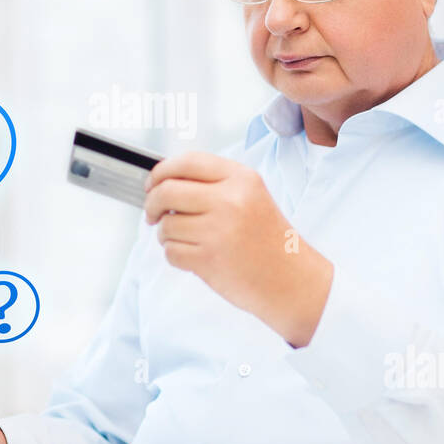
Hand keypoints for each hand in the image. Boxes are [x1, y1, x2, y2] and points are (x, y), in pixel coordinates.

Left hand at [143, 152, 333, 346]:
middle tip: (152, 214)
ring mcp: (218, 230)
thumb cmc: (268, 239)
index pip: (187, 162)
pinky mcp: (209, 259)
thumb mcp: (252, 196)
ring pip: (165, 225)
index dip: (161, 171)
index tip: (152, 184)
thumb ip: (214, 184)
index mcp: (241, 179)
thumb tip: (163, 182)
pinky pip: (170, 251)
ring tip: (184, 239)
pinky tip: (192, 256)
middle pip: (167, 191)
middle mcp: (230, 200)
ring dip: (165, 234)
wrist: (292, 281)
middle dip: (151, 204)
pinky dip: (174, 255)